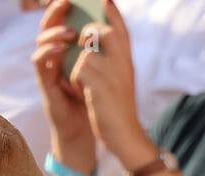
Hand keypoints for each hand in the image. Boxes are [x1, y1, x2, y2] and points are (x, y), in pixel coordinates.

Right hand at [32, 1, 94, 158]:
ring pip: (41, 41)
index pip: (64, 19)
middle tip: (66, 2)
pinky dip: (47, 52)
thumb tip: (111, 8)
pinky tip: (60, 48)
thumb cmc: (96, 94)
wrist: (89, 124)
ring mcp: (49, 68)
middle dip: (56, 11)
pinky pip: (38, 62)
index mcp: (70, 47)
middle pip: (49, 25)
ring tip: (71, 33)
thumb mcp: (105, 62)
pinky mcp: (45, 82)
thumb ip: (106, 39)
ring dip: (54, 32)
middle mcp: (56, 54)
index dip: (65, 6)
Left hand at [70, 0, 155, 166]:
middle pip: (103, 32)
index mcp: (127, 58)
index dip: (112, 12)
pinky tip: (86, 96)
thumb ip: (112, 59)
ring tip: (87, 86)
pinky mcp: (99, 85)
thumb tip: (95, 40)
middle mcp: (123, 61)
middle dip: (88, 34)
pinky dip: (76, 83)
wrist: (124, 133)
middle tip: (82, 41)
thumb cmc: (117, 107)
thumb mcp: (119, 79)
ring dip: (79, 70)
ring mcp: (112, 72)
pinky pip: (78, 71)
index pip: (120, 27)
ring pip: (86, 54)